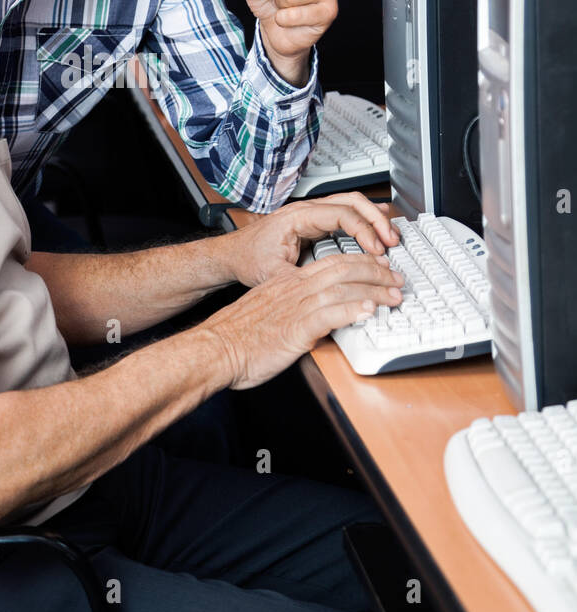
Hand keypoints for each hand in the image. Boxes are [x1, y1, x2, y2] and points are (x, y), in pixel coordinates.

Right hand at [205, 253, 403, 390]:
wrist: (214, 349)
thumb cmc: (237, 337)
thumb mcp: (268, 312)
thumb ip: (293, 307)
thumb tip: (316, 314)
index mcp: (287, 282)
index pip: (331, 262)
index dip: (360, 262)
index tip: (379, 266)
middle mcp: (294, 289)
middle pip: (343, 269)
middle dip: (376, 272)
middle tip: (397, 278)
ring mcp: (295, 307)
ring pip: (342, 288)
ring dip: (374, 290)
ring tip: (394, 295)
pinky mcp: (295, 329)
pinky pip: (329, 315)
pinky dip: (352, 310)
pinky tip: (369, 311)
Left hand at [219, 192, 399, 286]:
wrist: (232, 255)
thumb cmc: (248, 260)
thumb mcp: (273, 275)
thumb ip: (300, 279)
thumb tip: (328, 287)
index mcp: (296, 217)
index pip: (340, 214)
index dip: (364, 231)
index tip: (377, 249)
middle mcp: (305, 210)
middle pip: (351, 201)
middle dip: (375, 219)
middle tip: (392, 240)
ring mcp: (310, 213)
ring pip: (350, 204)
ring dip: (372, 218)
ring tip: (390, 236)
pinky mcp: (313, 222)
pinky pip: (344, 213)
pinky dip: (363, 220)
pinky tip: (376, 230)